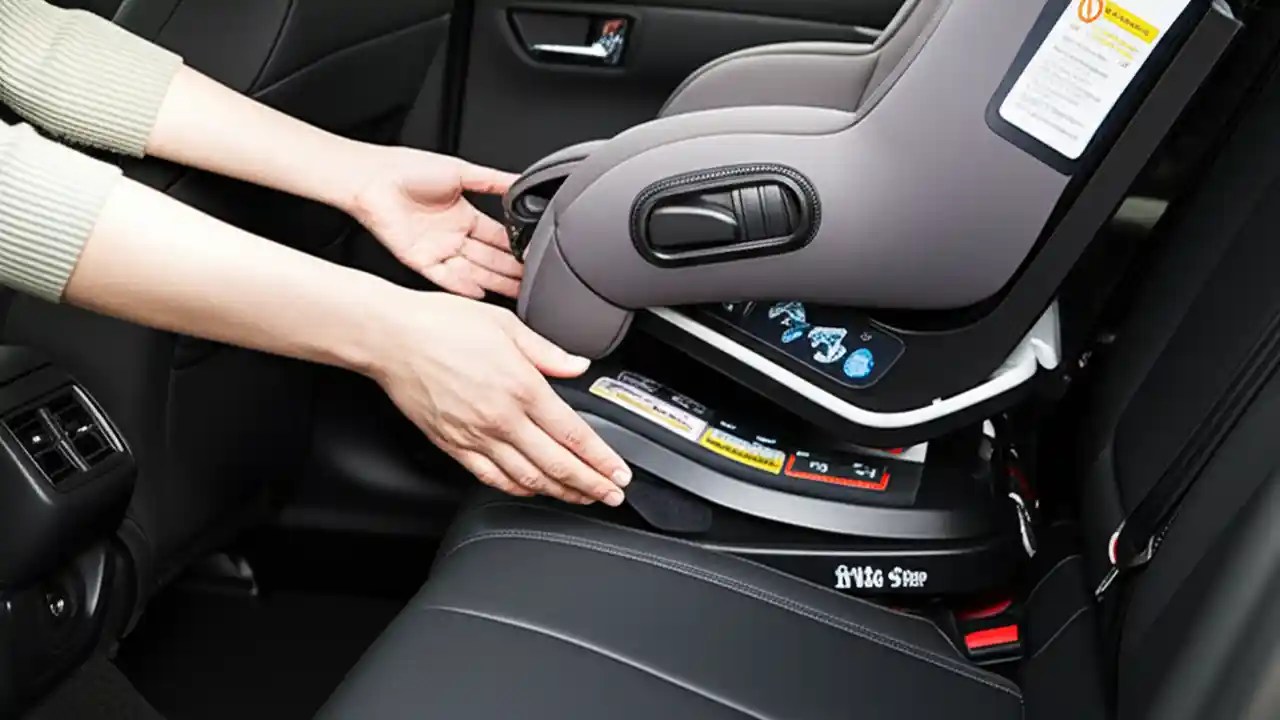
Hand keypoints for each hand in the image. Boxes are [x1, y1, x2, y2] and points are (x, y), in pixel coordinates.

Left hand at [350, 147, 522, 298]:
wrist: (371, 177)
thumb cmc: (407, 168)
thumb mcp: (462, 171)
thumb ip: (493, 181)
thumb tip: (521, 181)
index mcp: (464, 215)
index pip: (497, 236)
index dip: (516, 247)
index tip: (535, 256)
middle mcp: (452, 235)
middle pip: (489, 258)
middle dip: (511, 270)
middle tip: (533, 280)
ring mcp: (437, 249)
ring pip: (473, 270)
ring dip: (494, 281)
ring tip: (516, 291)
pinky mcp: (420, 260)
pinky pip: (446, 278)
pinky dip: (463, 286)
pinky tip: (481, 292)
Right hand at [370, 291, 631, 505]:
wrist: (390, 338)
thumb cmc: (440, 324)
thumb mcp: (506, 325)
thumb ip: (547, 351)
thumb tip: (578, 365)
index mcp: (522, 387)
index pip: (574, 435)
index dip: (602, 460)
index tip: (619, 474)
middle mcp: (501, 418)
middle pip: (557, 465)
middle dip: (591, 485)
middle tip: (611, 497)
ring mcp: (475, 436)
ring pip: (528, 478)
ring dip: (560, 493)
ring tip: (581, 498)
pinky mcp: (452, 445)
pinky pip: (491, 478)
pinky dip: (517, 489)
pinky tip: (532, 490)